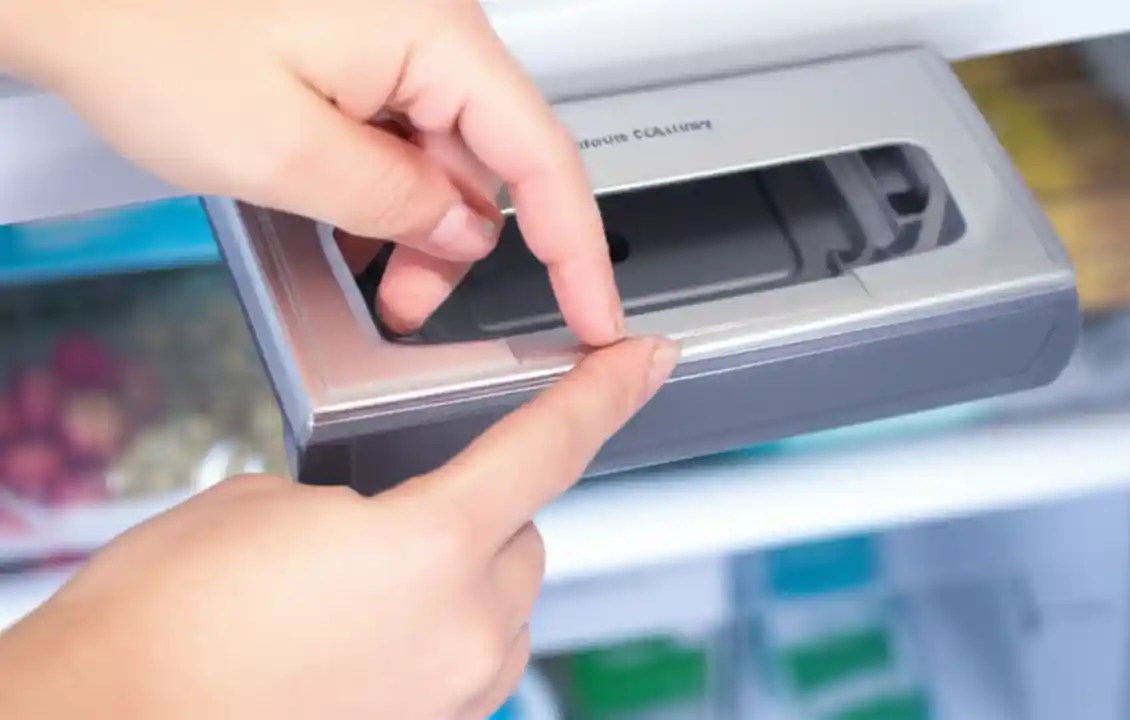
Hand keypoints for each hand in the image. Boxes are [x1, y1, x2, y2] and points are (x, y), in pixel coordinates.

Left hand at [0, 0, 623, 342]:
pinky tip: (346, 221)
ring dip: (416, 227)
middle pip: (492, 165)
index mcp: (432, 35)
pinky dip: (384, 193)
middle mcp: (427, 29)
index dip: (580, 250)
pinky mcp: (359, 53)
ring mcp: (393, 39)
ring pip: (445, 159)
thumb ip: (394, 203)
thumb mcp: (280, 152)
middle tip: (409, 307)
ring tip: (365, 272)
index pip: (544, 158)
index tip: (599, 314)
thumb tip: (463, 232)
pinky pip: (401, 136)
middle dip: (460, 247)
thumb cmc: (140, 27)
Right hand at [0, 337, 678, 719]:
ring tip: (355, 591)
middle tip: (386, 520)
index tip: (646, 363)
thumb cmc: (164, 628)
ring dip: (458, 577)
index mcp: (431, 547)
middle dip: (477, 511)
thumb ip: (366, 497)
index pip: (550, 446)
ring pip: (499, 599)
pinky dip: (438, 631)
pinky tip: (361, 636)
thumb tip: (389, 520)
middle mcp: (466, 630)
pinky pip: (469, 656)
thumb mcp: (266, 508)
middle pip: (521, 533)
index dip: (607, 394)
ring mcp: (458, 695)